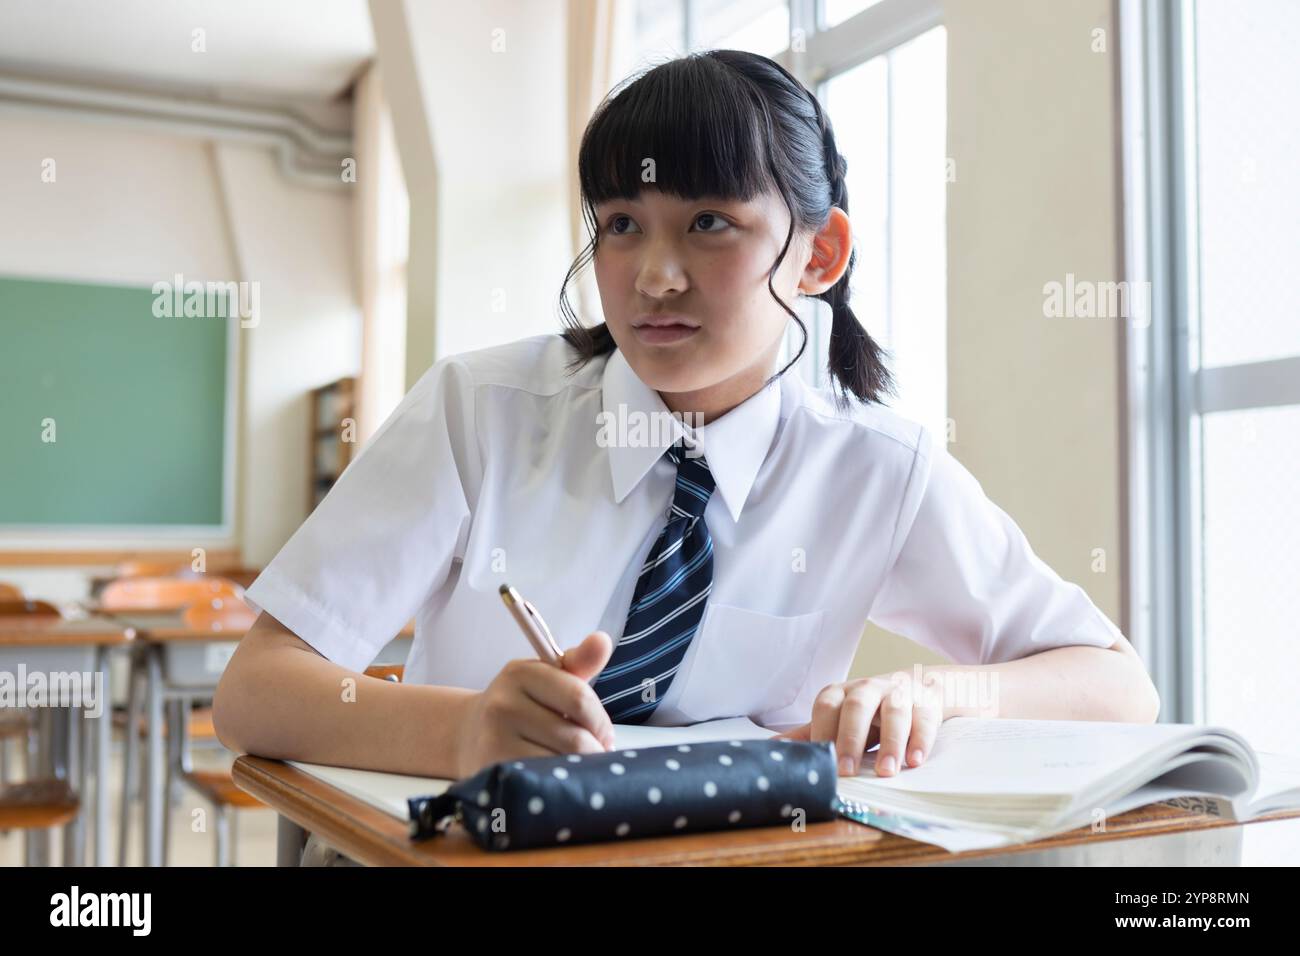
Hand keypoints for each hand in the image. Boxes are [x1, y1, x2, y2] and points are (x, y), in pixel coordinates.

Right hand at [453, 630, 615, 777]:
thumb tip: (602, 640)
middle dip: (595, 751)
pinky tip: (558, 780)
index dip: (601, 722)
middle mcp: (503, 704)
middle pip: (574, 737)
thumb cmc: (522, 705)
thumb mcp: (548, 678)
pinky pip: (543, 783)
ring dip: (579, 771)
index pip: (579, 698)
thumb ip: (579, 661)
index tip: (604, 734)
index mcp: (521, 673)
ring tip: (578, 768)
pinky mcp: (492, 770)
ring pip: (561, 763)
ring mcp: (494, 739)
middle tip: (596, 757)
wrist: (470, 734)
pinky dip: (558, 785)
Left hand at [772, 670, 945, 776]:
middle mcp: (868, 688)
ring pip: (895, 711)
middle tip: (848, 771)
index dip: (823, 732)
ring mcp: (898, 693)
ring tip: (887, 772)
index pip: (827, 706)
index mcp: (841, 693)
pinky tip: (915, 761)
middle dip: (851, 738)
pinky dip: (920, 739)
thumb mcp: (838, 719)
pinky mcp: (925, 702)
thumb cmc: (869, 712)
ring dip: (891, 742)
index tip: (822, 761)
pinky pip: (924, 717)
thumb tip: (771, 749)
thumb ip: (809, 733)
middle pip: (857, 706)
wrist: (915, 690)